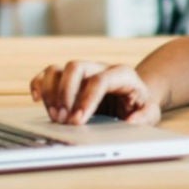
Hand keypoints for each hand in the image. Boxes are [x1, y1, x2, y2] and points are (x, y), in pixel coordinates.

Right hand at [29, 60, 162, 124]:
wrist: (134, 97)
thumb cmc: (140, 106)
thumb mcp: (150, 113)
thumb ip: (145, 117)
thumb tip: (131, 121)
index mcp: (122, 74)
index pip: (101, 80)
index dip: (86, 100)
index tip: (77, 121)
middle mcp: (100, 67)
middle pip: (75, 67)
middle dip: (65, 94)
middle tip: (64, 120)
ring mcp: (82, 71)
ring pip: (57, 69)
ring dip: (50, 92)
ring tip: (55, 117)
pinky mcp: (68, 78)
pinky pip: (47, 73)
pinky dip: (38, 84)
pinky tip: (37, 100)